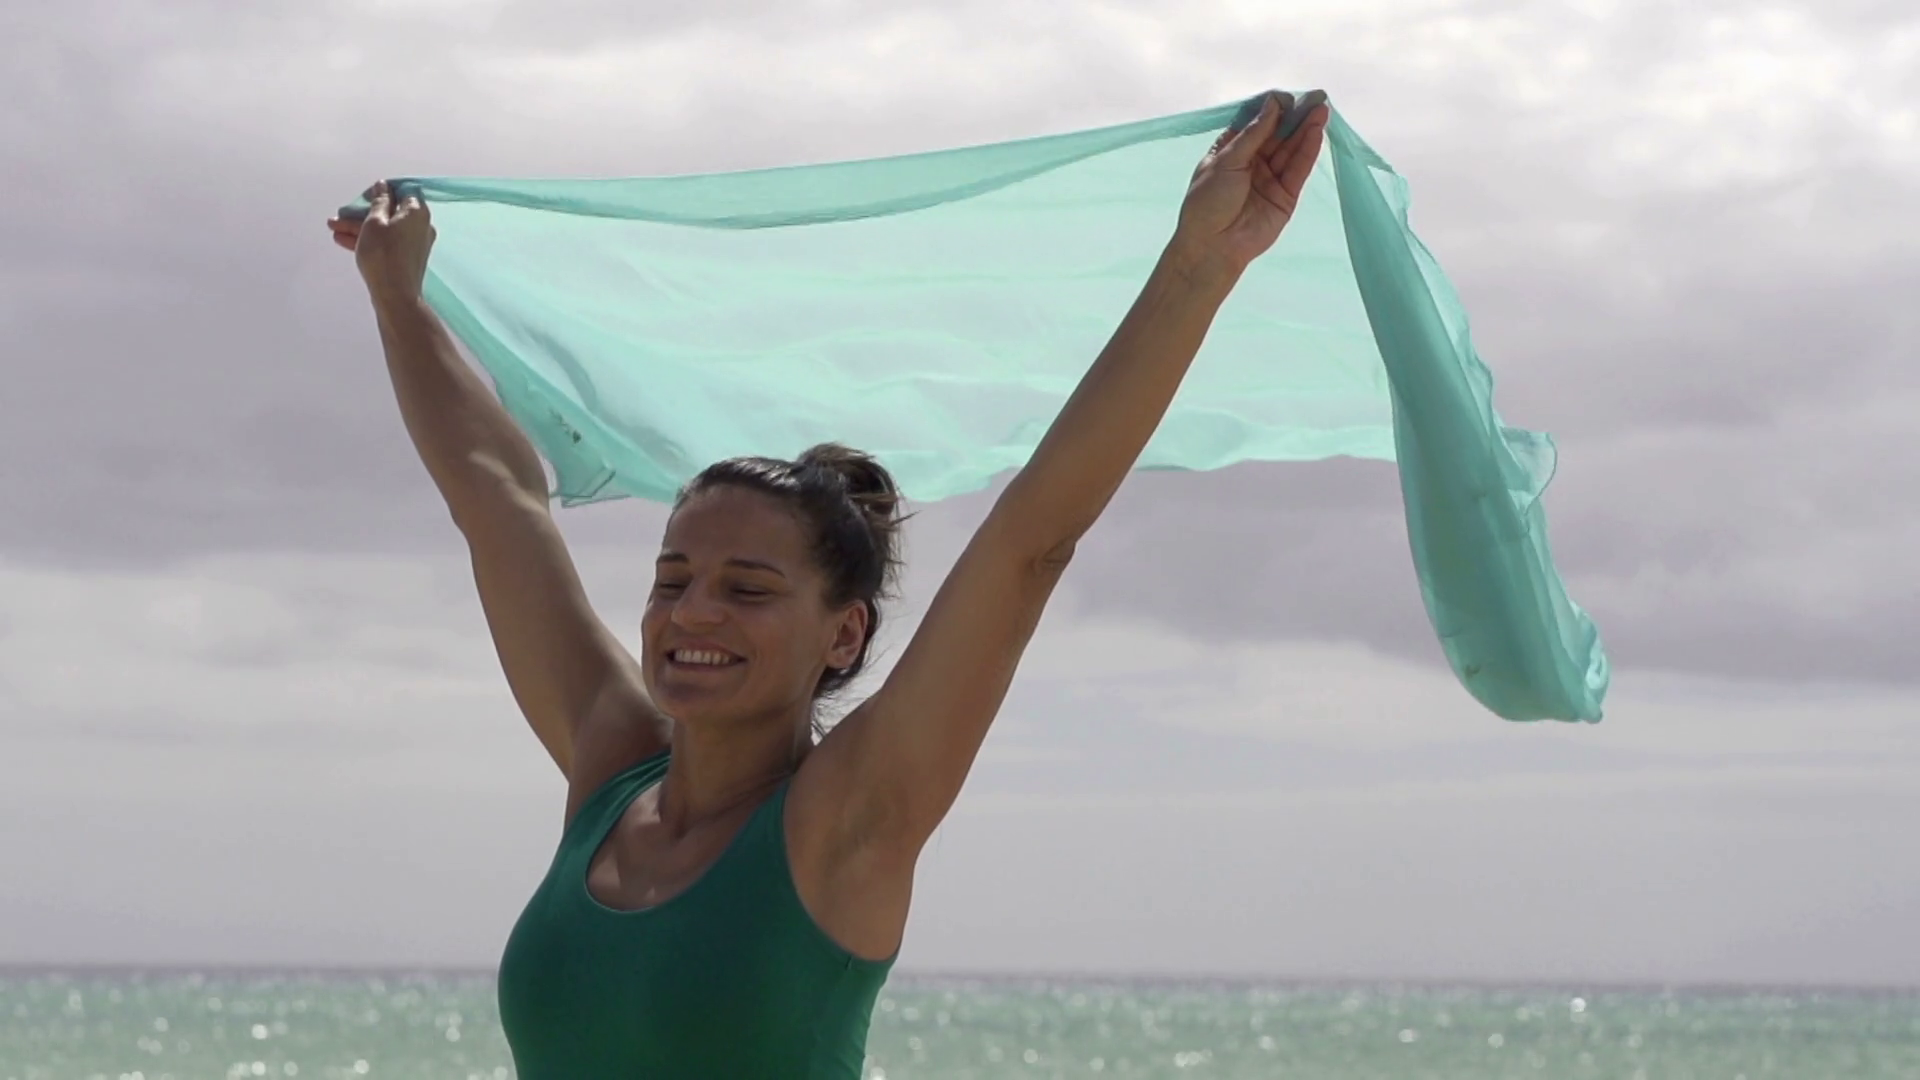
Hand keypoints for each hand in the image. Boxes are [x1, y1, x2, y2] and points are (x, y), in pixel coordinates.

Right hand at [327, 180, 435, 303]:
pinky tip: (342, 240)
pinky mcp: (406, 258)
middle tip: (339, 216)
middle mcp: (420, 225)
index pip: (402, 191)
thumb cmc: (383, 254)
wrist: (395, 295)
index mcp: (417, 212)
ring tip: (334, 228)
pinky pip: (387, 242)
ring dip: (359, 227)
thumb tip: (383, 185)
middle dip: (361, 213)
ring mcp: (414, 243)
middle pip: (389, 211)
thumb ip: (378, 201)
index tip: (363, 198)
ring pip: (384, 228)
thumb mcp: (374, 222)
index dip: (381, 191)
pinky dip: (368, 240)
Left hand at [1170, 93, 1329, 279]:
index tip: (1284, 98)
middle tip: (1314, 97)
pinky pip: (1298, 170)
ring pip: (1291, 149)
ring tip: (1321, 109)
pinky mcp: (1286, 196)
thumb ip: (1253, 134)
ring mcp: (1270, 178)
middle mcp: (1252, 162)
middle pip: (1278, 134)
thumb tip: (1273, 104)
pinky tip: (1316, 132)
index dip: (1271, 109)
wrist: (1213, 246)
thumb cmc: (1208, 201)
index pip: (1256, 123)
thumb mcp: (1226, 161)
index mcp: (1231, 151)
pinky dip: (1308, 151)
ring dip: (1306, 129)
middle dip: (1295, 116)